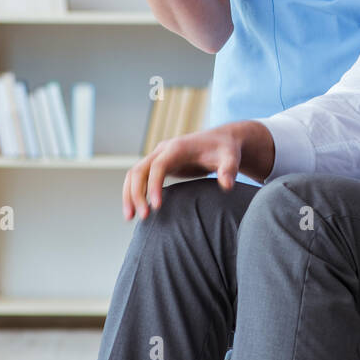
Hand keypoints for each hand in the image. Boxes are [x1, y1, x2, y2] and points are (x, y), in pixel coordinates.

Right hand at [123, 125, 243, 219]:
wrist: (223, 141)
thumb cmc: (226, 150)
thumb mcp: (231, 158)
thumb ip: (229, 170)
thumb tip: (227, 186)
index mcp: (178, 148)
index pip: (158, 166)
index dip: (154, 186)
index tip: (156, 207)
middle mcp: (164, 150)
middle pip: (139, 170)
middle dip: (136, 194)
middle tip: (142, 218)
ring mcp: (159, 157)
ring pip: (134, 174)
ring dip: (129, 195)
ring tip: (130, 218)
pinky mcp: (160, 165)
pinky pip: (140, 178)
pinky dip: (135, 193)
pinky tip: (138, 211)